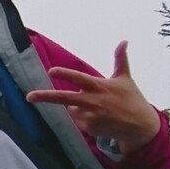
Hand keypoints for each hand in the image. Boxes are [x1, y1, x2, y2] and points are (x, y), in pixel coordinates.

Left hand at [26, 41, 162, 152]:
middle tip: (29, 97)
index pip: (78, 78)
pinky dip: (84, 118)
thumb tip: (124, 41)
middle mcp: (92, 101)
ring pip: (72, 109)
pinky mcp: (89, 128)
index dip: (65, 74)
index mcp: (99, 86)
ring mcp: (90, 116)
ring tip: (99, 108)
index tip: (51, 71)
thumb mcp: (125, 78)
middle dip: (45, 97)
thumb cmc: (132, 99)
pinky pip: (79, 120)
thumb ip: (120, 59)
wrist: (140, 126)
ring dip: (79, 107)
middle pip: (63, 98)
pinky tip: (100, 118)